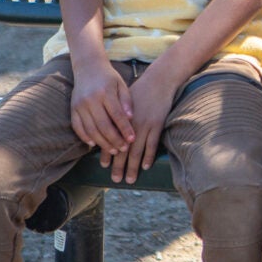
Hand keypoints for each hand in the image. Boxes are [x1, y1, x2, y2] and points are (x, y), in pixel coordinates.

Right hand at [69, 59, 134, 163]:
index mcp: (105, 92)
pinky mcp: (72, 109)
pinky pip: (77, 127)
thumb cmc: (109, 78)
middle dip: (114, 139)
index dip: (125, 129)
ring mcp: (79, 105)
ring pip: (90, 129)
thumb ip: (126, 101)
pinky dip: (85, 137)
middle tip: (123, 149)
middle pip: (103, 125)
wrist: (88, 67)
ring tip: (113, 150)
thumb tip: (130, 118)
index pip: (117, 115)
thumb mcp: (122, 85)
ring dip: (102, 142)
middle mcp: (90, 99)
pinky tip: (94, 144)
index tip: (132, 139)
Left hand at [109, 67, 179, 182]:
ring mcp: (144, 125)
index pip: (110, 140)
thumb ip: (116, 117)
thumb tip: (107, 130)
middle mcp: (129, 124)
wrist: (158, 81)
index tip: (103, 166)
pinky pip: (152, 144)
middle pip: (122, 150)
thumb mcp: (123, 102)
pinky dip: (149, 156)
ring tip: (130, 179)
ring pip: (137, 151)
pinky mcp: (157, 124)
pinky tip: (146, 166)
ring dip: (133, 167)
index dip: (107, 154)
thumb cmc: (140, 91)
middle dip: (118, 166)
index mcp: (119, 119)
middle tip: (115, 180)